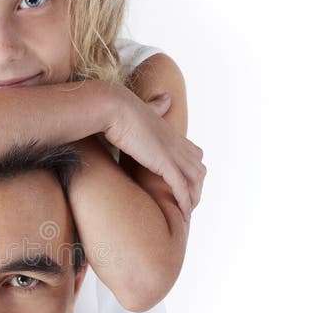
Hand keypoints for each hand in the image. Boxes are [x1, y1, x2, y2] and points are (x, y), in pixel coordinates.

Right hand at [104, 87, 205, 219]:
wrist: (113, 107)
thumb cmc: (120, 108)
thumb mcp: (143, 108)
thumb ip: (156, 106)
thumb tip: (167, 98)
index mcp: (171, 133)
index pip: (194, 154)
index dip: (192, 171)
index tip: (185, 185)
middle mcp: (176, 143)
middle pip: (199, 169)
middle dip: (196, 188)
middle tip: (187, 204)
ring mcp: (172, 152)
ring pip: (195, 180)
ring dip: (193, 198)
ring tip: (186, 213)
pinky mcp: (163, 162)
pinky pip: (180, 186)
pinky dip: (185, 201)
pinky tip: (184, 214)